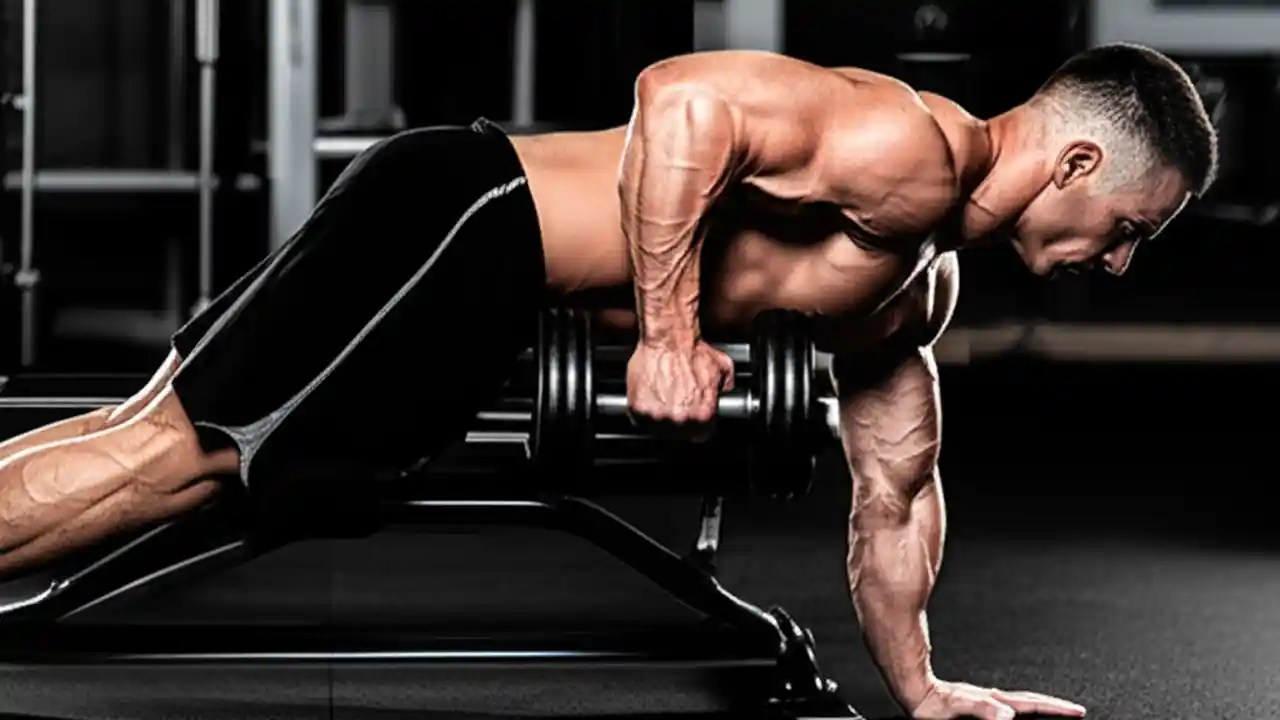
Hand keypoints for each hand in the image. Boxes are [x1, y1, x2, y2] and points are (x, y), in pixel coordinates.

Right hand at [626, 340, 734, 439]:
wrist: (669, 339)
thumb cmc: (692, 350)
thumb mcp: (722, 368)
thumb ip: (726, 386)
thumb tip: (725, 390)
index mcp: (703, 415)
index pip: (699, 436)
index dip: (695, 427)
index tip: (690, 417)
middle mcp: (681, 419)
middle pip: (678, 434)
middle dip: (677, 421)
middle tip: (674, 403)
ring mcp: (658, 415)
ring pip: (657, 429)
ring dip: (658, 418)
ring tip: (662, 399)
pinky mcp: (639, 408)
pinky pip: (639, 419)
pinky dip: (642, 411)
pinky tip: (649, 397)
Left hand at [910, 679, 1085, 719]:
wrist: (914, 691)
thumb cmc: (934, 701)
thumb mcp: (962, 705)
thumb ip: (984, 709)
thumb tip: (1008, 715)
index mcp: (995, 700)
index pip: (1032, 704)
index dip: (1055, 708)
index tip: (1076, 710)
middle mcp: (993, 700)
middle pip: (1030, 702)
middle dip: (1053, 706)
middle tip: (1074, 709)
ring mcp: (985, 702)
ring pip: (1019, 704)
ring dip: (1038, 707)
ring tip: (1053, 709)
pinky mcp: (975, 706)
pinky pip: (1004, 707)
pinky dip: (1018, 710)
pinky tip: (1014, 713)